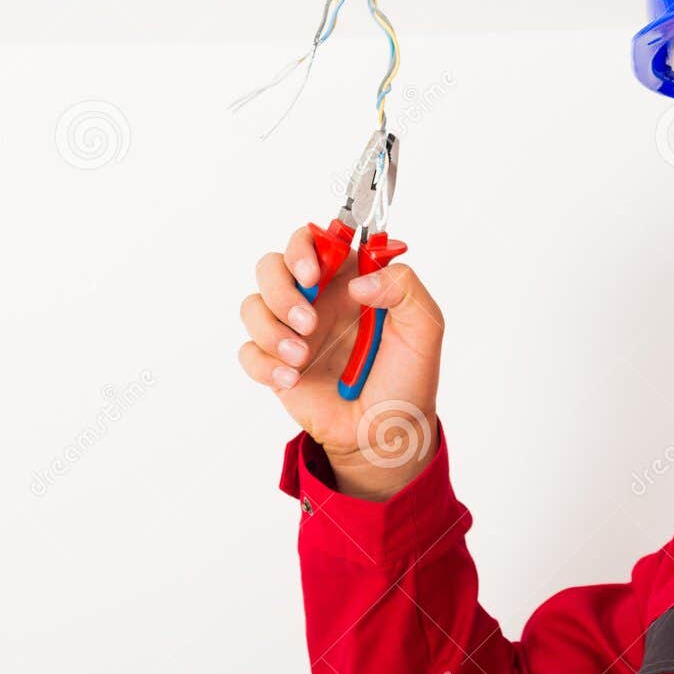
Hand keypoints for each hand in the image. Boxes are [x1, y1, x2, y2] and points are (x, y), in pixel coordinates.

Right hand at [239, 226, 443, 499]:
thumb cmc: (406, 379)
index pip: (314, 239)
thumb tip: (360, 283)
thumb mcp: (425, 328)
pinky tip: (292, 379)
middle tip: (310, 322)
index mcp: (349, 280)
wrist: (385, 433)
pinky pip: (248, 351)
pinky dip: (264, 364)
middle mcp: (317, 300)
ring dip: (272, 331)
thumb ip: (404, 288)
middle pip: (271, 266)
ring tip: (303, 359)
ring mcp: (293, 331)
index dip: (305, 246)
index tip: (315, 271)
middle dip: (282, 290)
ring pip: (252, 306)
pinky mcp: (276, 364)